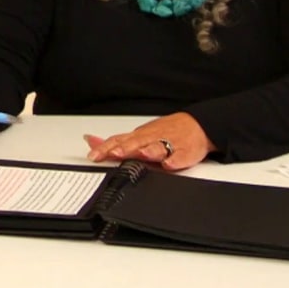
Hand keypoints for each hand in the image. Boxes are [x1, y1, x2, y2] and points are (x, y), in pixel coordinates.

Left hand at [83, 112, 215, 170]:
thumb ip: (115, 142)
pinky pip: (181, 156)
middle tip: (114, 153)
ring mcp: (169, 145)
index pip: (119, 141)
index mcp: (139, 137)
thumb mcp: (137, 135)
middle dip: (125, 148)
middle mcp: (152, 139)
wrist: (197, 126)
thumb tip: (91, 141)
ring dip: (149, 151)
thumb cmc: (165, 132)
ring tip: (142, 154)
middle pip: (137, 143)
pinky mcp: (186, 152)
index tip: (93, 156)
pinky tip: (170, 163)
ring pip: (159, 147)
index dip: (105, 148)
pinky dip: (175, 160)